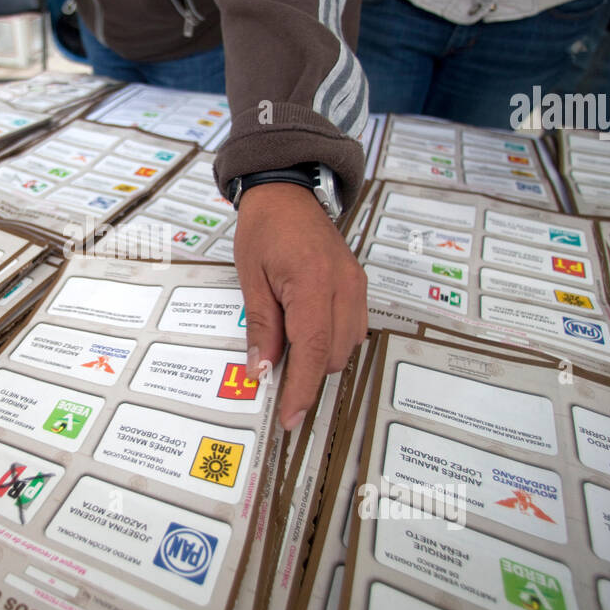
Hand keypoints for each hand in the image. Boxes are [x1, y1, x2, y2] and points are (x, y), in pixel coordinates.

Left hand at [235, 182, 367, 431]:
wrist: (286, 192)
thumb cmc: (264, 229)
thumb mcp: (251, 279)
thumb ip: (261, 328)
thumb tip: (263, 371)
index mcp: (314, 283)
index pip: (313, 350)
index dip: (302, 390)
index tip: (289, 417)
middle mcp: (344, 286)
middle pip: (334, 354)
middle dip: (306, 371)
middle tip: (274, 372)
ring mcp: (356, 285)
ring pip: (347, 346)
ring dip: (320, 356)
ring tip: (288, 343)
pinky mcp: (358, 284)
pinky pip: (352, 328)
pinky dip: (331, 339)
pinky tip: (306, 330)